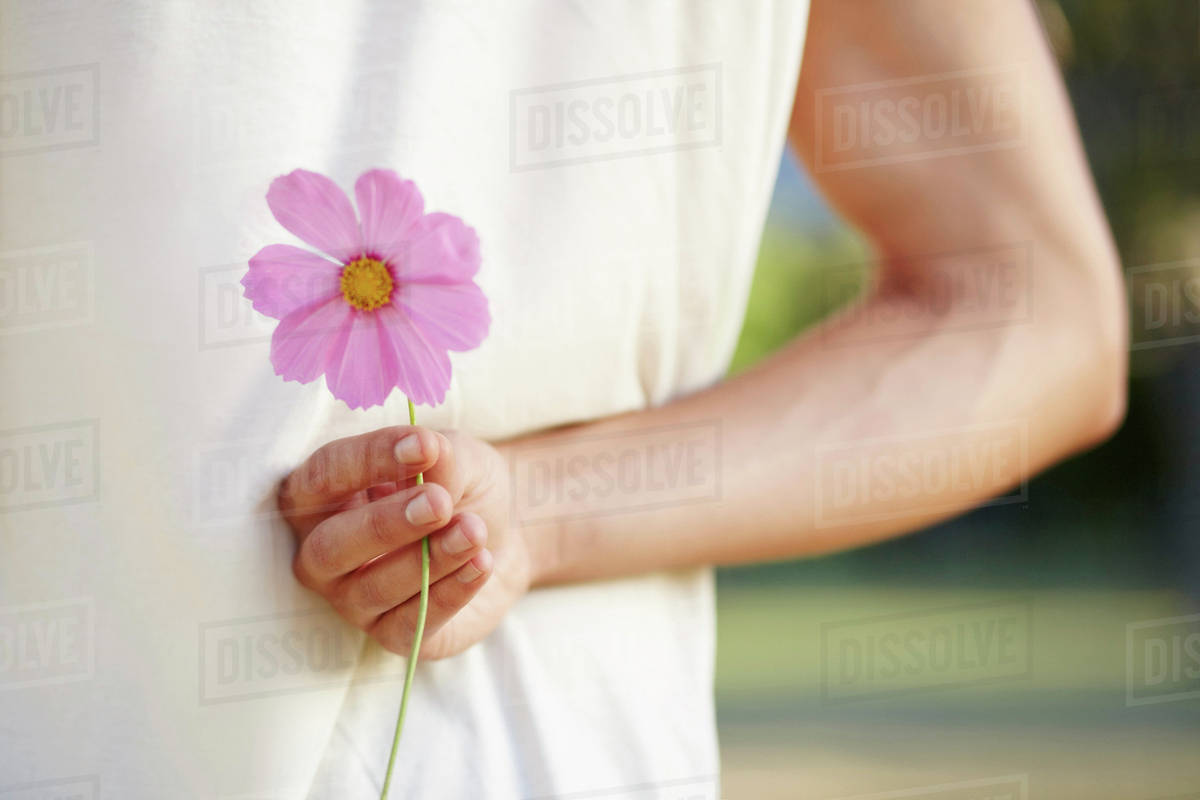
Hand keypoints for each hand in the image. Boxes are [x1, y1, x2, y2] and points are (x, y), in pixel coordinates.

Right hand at [277, 425, 531, 659]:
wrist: (500, 537)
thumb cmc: (457, 488)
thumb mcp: (456, 457)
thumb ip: (438, 454)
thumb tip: (425, 450)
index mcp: (320, 496)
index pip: (324, 476)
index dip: (370, 460)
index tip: (424, 447)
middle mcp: (323, 552)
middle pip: (330, 547)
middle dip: (384, 525)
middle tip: (439, 503)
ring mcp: (351, 600)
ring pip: (375, 588)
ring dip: (430, 558)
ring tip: (474, 530)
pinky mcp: (391, 635)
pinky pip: (412, 624)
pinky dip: (450, 593)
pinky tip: (482, 562)